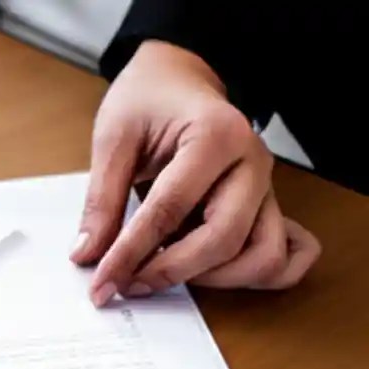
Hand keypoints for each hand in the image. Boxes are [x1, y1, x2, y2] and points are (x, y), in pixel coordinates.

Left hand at [73, 41, 319, 305]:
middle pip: (223, 240)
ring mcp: (268, 187)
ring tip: (162, 274)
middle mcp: (253, 163)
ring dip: (213, 281)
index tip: (101, 283)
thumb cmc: (148, 100)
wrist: (179, 79)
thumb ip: (102, 200)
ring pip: (262, 258)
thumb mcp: (113, 139)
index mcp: (217, 134)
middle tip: (126, 284)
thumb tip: (88, 256)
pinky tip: (209, 273)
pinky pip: (284, 255)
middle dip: (170, 272)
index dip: (130, 254)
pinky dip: (253, 275)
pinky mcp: (268, 206)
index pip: (169, 210)